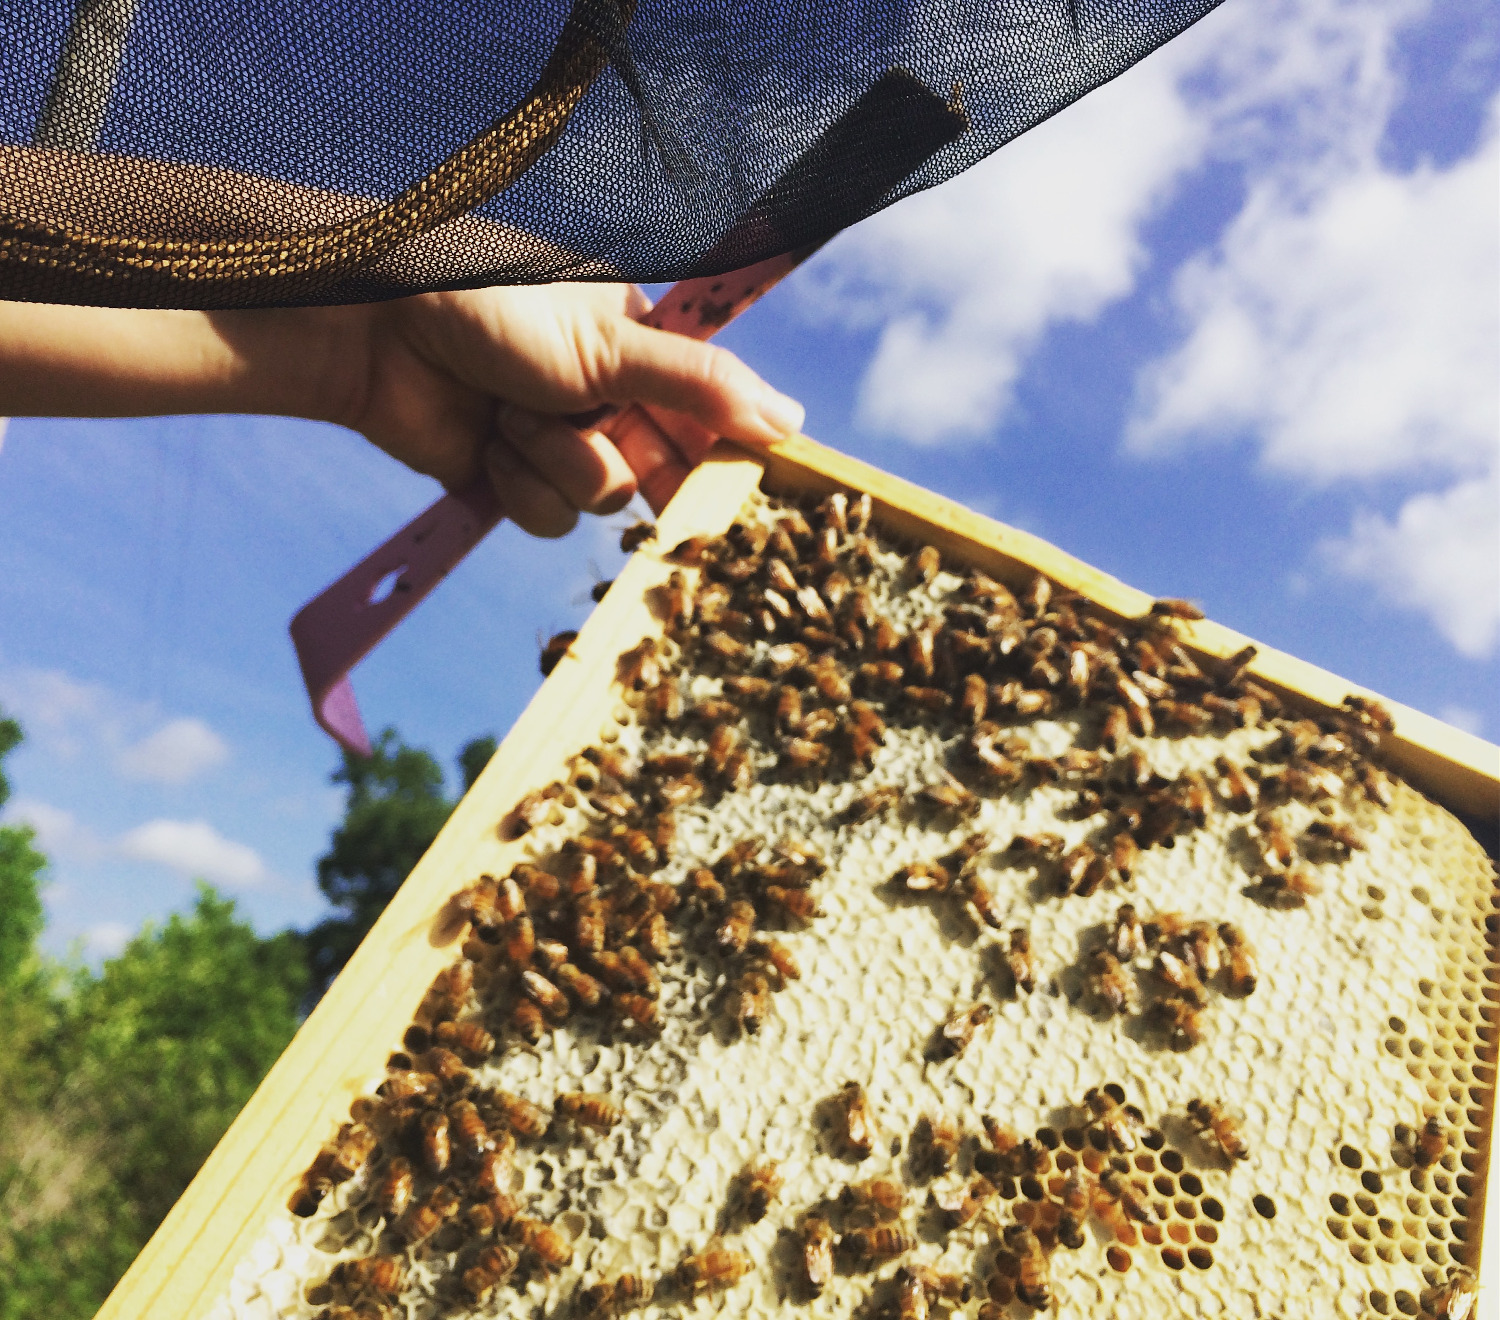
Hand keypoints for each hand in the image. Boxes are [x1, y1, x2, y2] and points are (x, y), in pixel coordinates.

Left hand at [335, 283, 805, 536]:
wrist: (375, 336)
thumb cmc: (491, 307)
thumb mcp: (612, 342)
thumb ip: (704, 382)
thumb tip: (792, 419)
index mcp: (643, 352)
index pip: (711, 417)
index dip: (719, 452)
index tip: (731, 480)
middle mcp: (609, 400)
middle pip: (662, 472)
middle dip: (625, 457)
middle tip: (599, 434)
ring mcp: (561, 443)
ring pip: (603, 503)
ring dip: (555, 463)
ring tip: (513, 411)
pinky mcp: (515, 480)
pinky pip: (549, 519)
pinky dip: (518, 485)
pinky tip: (489, 443)